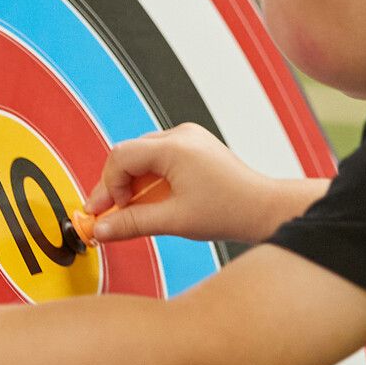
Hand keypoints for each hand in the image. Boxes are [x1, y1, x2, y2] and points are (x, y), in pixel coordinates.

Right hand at [83, 124, 294, 245]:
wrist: (264, 209)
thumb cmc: (229, 211)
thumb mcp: (174, 220)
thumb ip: (132, 223)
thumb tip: (101, 229)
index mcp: (175, 147)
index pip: (121, 157)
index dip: (108, 186)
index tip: (103, 213)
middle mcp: (180, 135)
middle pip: (128, 154)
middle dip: (115, 185)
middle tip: (104, 214)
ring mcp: (188, 138)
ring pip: (141, 156)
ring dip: (131, 183)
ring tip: (130, 211)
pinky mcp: (193, 147)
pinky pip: (158, 158)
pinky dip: (148, 179)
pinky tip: (149, 201)